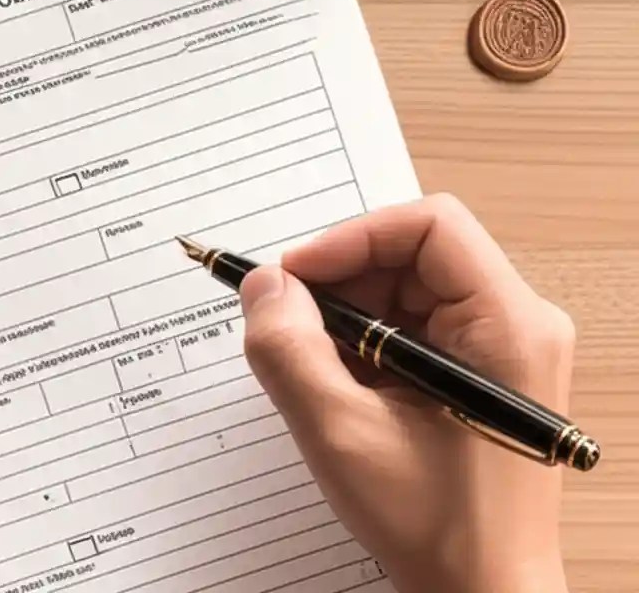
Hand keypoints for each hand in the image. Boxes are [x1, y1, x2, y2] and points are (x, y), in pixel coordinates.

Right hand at [239, 194, 572, 592]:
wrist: (481, 592)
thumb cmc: (437, 528)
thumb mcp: (341, 435)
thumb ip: (290, 351)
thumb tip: (262, 285)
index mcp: (508, 327)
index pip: (430, 225)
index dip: (352, 238)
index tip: (293, 278)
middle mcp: (516, 325)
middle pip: (413, 254)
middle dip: (340, 282)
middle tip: (286, 325)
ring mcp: (500, 349)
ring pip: (405, 290)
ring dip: (346, 318)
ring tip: (314, 371)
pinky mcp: (478, 372)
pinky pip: (410, 327)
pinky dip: (362, 346)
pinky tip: (340, 389)